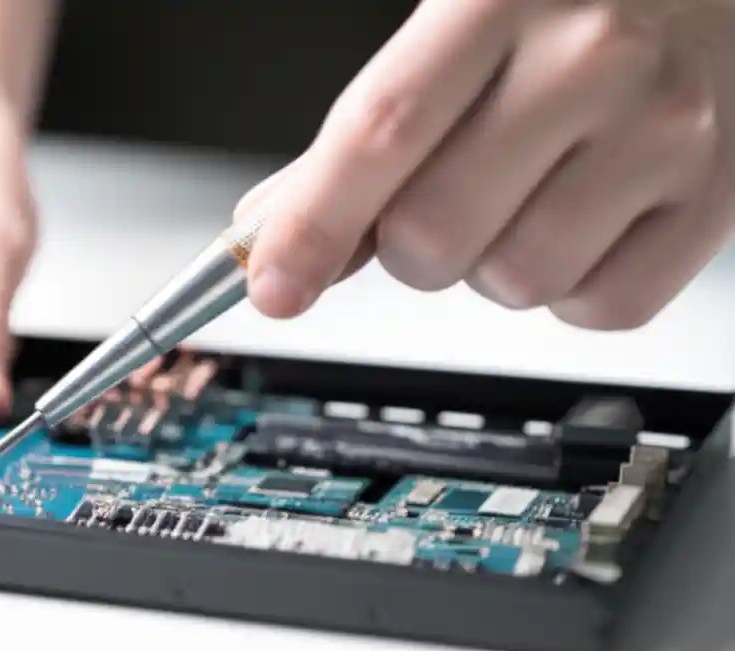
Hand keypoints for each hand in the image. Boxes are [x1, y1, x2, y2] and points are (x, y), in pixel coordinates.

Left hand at [241, 0, 734, 328]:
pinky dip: (571, 289)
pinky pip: (600, 309)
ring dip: (490, 267)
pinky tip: (584, 220)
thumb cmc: (577, 1)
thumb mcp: (462, 23)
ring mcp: (665, 130)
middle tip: (439, 200)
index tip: (274, 286)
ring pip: (512, 283)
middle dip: (405, 246)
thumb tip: (271, 230)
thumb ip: (370, 127)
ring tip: (527, 194)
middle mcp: (590, 56)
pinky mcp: (719, 199)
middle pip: (432, 234)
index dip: (313, 225)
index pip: (381, 132)